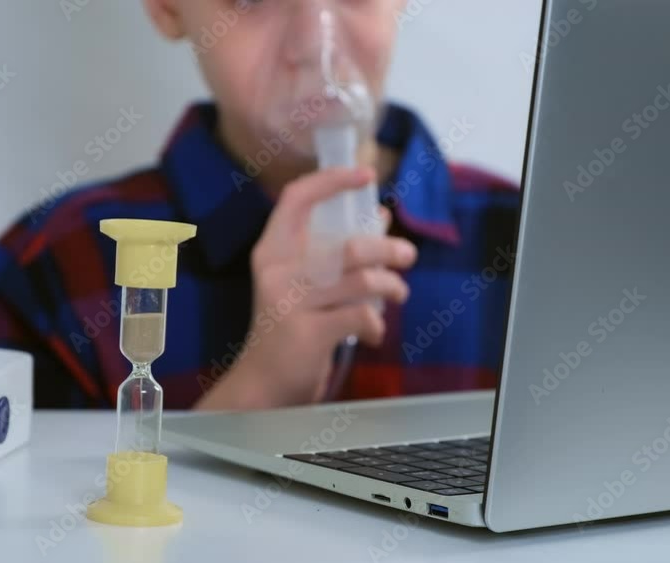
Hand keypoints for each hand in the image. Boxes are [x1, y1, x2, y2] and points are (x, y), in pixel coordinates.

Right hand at [195, 167, 417, 409]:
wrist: (262, 385)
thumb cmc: (288, 329)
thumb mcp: (304, 284)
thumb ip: (335, 251)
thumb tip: (380, 216)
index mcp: (272, 251)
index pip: (296, 198)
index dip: (331, 180)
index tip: (366, 175)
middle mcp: (277, 271)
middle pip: (348, 243)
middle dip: (388, 249)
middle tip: (407, 255)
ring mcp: (291, 302)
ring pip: (362, 279)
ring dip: (391, 287)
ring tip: (398, 295)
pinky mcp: (308, 333)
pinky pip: (360, 315)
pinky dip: (375, 324)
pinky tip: (373, 333)